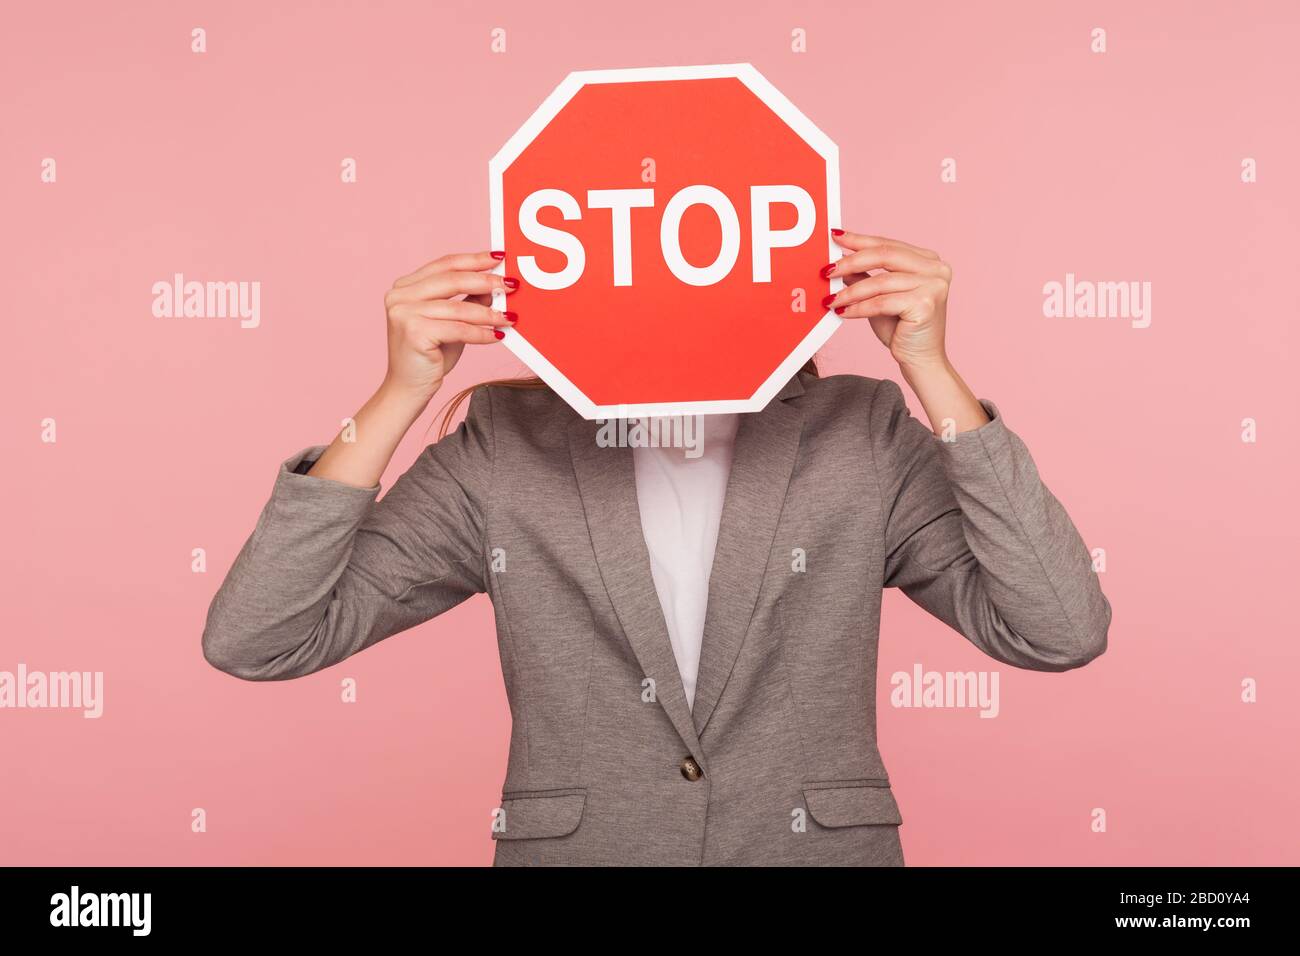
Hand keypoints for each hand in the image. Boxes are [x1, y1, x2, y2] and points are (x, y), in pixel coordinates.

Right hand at [381, 251, 517, 404]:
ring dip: (489, 313)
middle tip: (511, 285)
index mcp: (405, 286)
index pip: (445, 264)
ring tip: (510, 317)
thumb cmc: (429, 355)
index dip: (474, 259)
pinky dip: (481, 333)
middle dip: (486, 281)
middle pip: (452, 280)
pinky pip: (458, 329)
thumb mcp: (452, 322)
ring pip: (458, 307)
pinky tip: (497, 336)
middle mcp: (400, 295)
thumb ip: (468, 301)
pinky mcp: (413, 332)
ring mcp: (403, 313)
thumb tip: (495, 285)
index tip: (499, 257)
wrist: (407, 389)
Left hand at [823, 232, 951, 371]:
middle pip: (885, 255)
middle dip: (851, 261)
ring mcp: (934, 285)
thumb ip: (864, 276)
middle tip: (827, 270)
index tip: (835, 237)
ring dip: (850, 291)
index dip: (859, 240)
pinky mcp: (926, 304)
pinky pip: (882, 302)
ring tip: (830, 299)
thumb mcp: (878, 296)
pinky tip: (843, 311)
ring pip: (880, 281)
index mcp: (928, 260)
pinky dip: (859, 307)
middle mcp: (936, 268)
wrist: (921, 361)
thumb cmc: (902, 329)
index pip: (888, 244)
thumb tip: (838, 260)